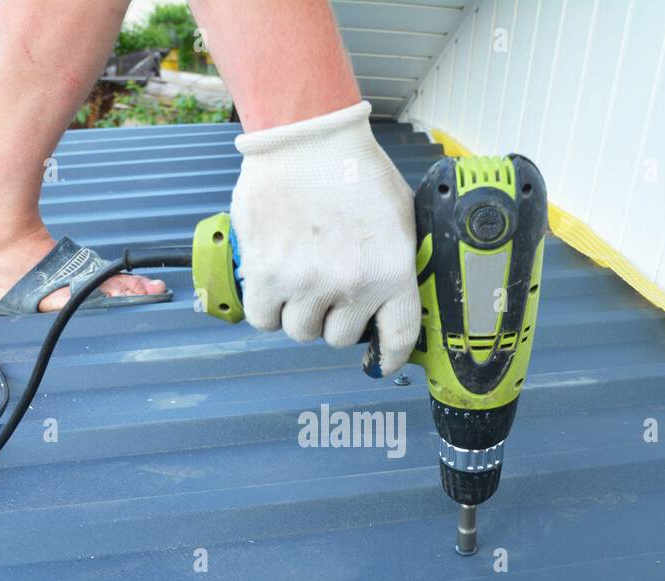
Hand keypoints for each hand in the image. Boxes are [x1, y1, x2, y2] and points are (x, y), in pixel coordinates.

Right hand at [230, 101, 420, 374]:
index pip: (397, 337)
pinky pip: (264, 319)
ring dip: (300, 314)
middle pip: (339, 338)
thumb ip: (398, 262)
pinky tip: (274, 285)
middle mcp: (350, 284)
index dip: (388, 356)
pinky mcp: (265, 273)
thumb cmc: (353, 168)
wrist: (307, 135)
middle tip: (328, 290)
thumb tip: (393, 299)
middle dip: (334, 318)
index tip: (381, 361)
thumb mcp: (400, 215)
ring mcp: (305, 281)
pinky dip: (267, 309)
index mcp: (391, 270)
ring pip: (300, 331)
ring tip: (299, 281)